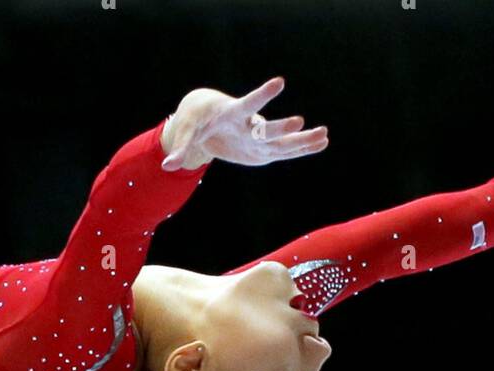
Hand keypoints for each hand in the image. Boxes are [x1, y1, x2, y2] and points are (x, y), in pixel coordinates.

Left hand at [161, 77, 328, 170]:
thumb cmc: (196, 123)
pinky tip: (323, 143)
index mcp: (232, 115)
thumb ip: (181, 149)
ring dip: (303, 139)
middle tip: (301, 122)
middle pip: (267, 128)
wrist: (207, 117)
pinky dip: (304, 147)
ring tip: (325, 135)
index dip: (262, 95)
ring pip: (283, 141)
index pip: (248, 104)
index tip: (279, 82)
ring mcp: (259, 138)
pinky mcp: (264, 149)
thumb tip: (168, 165)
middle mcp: (250, 125)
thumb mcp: (188, 134)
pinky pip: (286, 150)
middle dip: (282, 127)